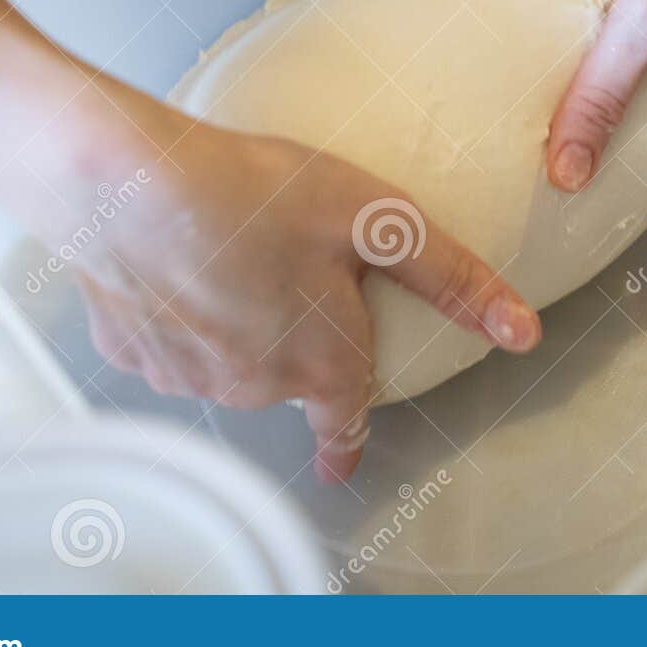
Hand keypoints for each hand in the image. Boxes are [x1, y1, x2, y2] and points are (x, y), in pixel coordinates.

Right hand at [68, 106, 540, 483]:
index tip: (341, 461)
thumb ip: (450, 278)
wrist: (125, 185)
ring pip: (223, 358)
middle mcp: (255, 385)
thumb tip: (521, 329)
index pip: (343, 421)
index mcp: (321, 363)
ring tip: (227, 252)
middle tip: (281, 269)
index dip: (346, 442)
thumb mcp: (378, 222)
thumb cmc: (254, 195)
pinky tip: (173, 261)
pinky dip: (175, 311)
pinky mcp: (130, 348)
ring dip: (232, 323)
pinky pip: (166, 339)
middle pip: (285, 374)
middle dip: (290, 336)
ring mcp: (186, 374)